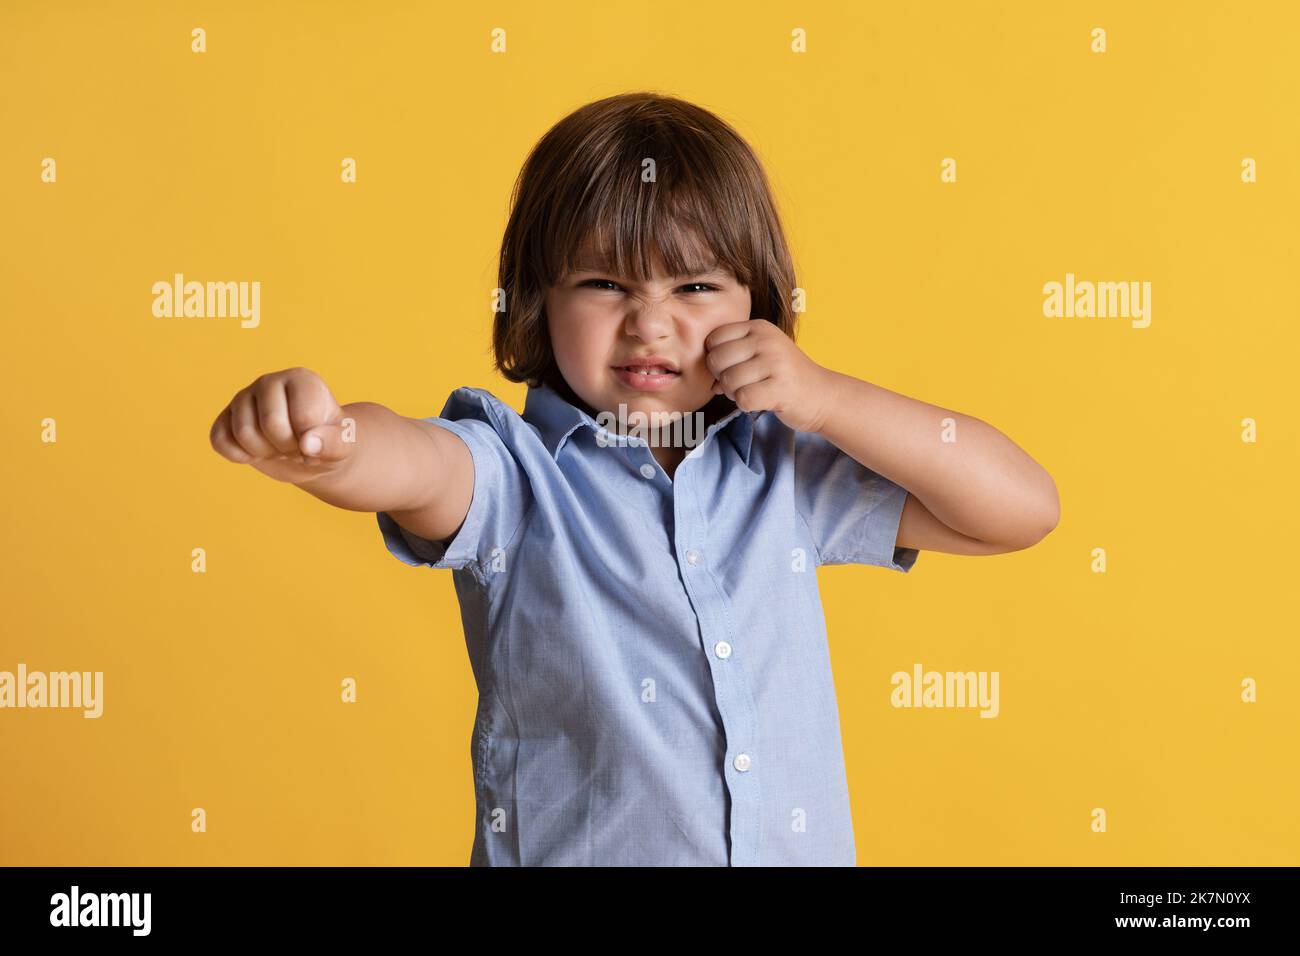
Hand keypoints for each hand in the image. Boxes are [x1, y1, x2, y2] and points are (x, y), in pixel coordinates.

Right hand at [210, 366, 354, 483]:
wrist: (309, 454)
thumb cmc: (328, 442)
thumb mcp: (343, 446)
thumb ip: (333, 443)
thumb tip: (308, 444)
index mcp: (302, 379)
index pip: (303, 417)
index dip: (311, 442)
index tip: (317, 441)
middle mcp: (269, 381)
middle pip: (271, 424)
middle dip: (287, 448)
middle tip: (296, 447)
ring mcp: (243, 397)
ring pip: (243, 433)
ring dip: (264, 453)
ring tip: (278, 446)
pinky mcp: (224, 417)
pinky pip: (219, 440)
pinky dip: (239, 456)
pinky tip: (256, 451)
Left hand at [704, 319, 840, 432]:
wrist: (822, 395)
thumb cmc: (784, 376)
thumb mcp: (759, 356)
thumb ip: (731, 358)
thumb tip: (707, 378)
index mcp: (758, 327)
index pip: (714, 338)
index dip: (715, 358)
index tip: (732, 368)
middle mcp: (767, 340)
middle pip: (717, 359)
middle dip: (722, 377)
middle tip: (741, 384)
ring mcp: (775, 362)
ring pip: (728, 380)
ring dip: (735, 393)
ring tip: (754, 391)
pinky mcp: (780, 387)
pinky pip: (743, 398)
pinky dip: (746, 405)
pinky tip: (761, 401)